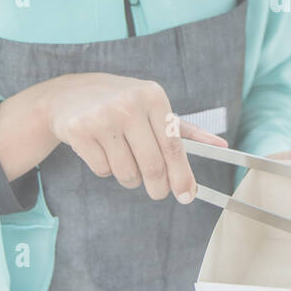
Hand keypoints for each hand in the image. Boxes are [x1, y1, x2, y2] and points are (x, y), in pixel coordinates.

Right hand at [40, 72, 226, 201]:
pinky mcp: (79, 131)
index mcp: (153, 97)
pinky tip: (102, 149)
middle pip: (152, 165)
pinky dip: (106, 169)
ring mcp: (102, 117)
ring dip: (130, 177)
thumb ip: (185, 130)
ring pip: (127, 172)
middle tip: (159, 192)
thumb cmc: (122, 103)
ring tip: (124, 159)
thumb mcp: (154, 107)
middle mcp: (128, 105)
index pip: (173, 146)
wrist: (69, 95)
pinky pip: (102, 170)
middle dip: (158, 187)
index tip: (188, 195)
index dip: (182, 175)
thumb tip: (220, 146)